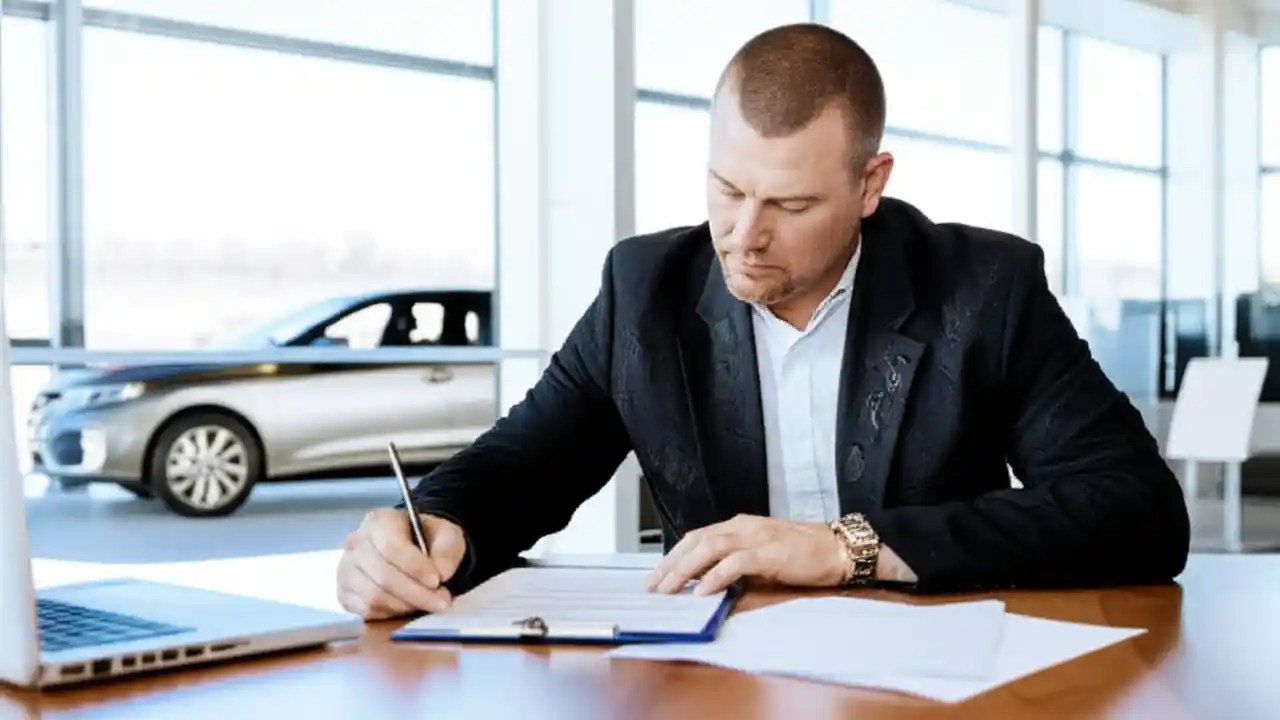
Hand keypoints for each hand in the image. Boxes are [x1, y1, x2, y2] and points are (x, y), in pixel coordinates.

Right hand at [336, 508, 466, 619]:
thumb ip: (447, 549)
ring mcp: (346, 569)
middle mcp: (356, 543)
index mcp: (380, 521)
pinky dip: (390, 614)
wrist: (413, 549)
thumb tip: (441, 572)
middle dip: (416, 593)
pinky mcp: (345, 593)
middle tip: (440, 601)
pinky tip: (407, 608)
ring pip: (373, 596)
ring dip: (405, 606)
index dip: (415, 567)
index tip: (437, 580)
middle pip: (383, 575)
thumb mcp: (447, 535)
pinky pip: (365, 610)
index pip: (391, 546)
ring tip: (427, 605)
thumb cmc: (427, 539)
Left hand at [645, 514, 845, 595]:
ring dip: (684, 570)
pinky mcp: (770, 553)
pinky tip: (701, 591)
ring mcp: (756, 537)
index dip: (674, 555)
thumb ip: (736, 563)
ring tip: (668, 589)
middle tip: (652, 586)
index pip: (697, 536)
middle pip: (696, 541)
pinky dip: (715, 576)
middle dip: (670, 563)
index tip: (656, 575)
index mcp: (740, 525)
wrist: (840, 550)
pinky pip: (735, 563)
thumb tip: (706, 581)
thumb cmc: (804, 555)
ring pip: (709, 548)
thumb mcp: (762, 555)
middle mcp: (743, 526)